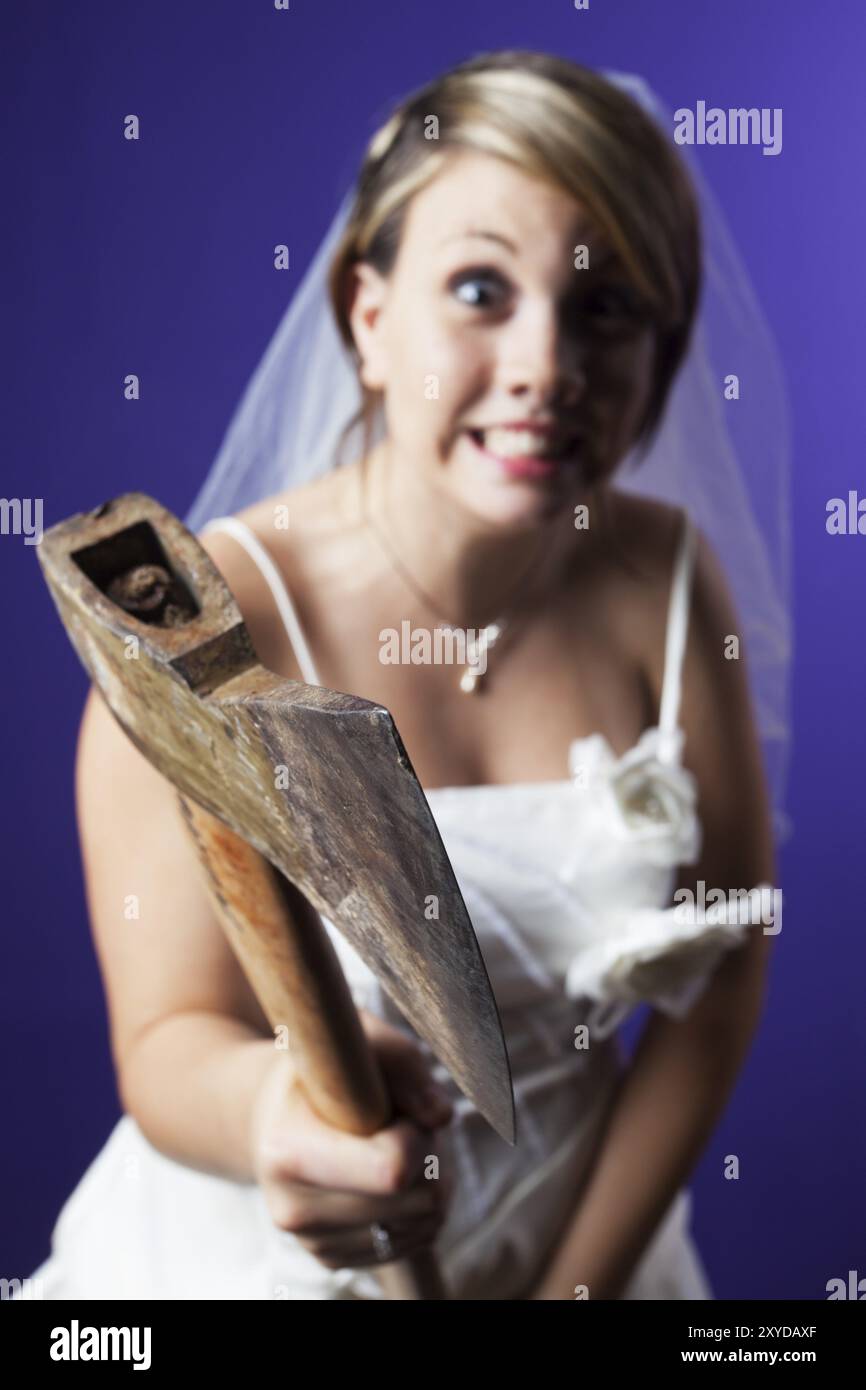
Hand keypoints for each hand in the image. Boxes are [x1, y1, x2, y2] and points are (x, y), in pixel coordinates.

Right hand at [249, 1009, 454, 1269]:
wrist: (273, 1116)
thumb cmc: (321, 1069)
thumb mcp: (355, 1040)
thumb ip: (403, 1063)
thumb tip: (440, 1116)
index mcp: (289, 1149)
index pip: (391, 1170)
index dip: (417, 1136)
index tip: (400, 1109)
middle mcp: (293, 1208)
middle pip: (419, 1200)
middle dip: (429, 1156)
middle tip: (401, 1123)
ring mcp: (311, 1242)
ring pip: (424, 1225)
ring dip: (429, 1183)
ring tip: (395, 1147)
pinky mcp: (332, 1259)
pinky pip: (413, 1244)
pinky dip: (418, 1210)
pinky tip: (389, 1179)